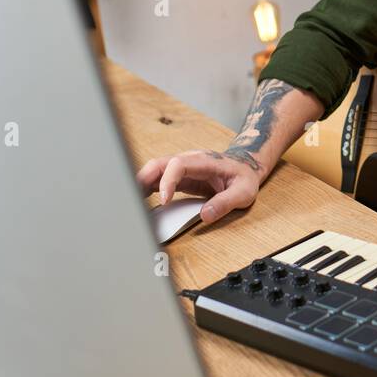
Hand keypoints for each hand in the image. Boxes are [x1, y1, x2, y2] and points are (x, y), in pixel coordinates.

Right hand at [136, 149, 262, 223]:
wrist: (245, 167)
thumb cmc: (244, 178)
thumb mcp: (244, 192)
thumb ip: (226, 203)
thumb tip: (206, 215)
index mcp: (204, 162)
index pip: (177, 165)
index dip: (167, 181)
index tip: (164, 200)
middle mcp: (189, 161)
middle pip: (158, 164)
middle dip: (143, 180)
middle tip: (134, 201)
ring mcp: (182, 168)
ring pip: (154, 171)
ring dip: (140, 184)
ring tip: (131, 204)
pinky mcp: (178, 177)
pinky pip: (157, 180)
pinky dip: (145, 189)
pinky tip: (138, 201)